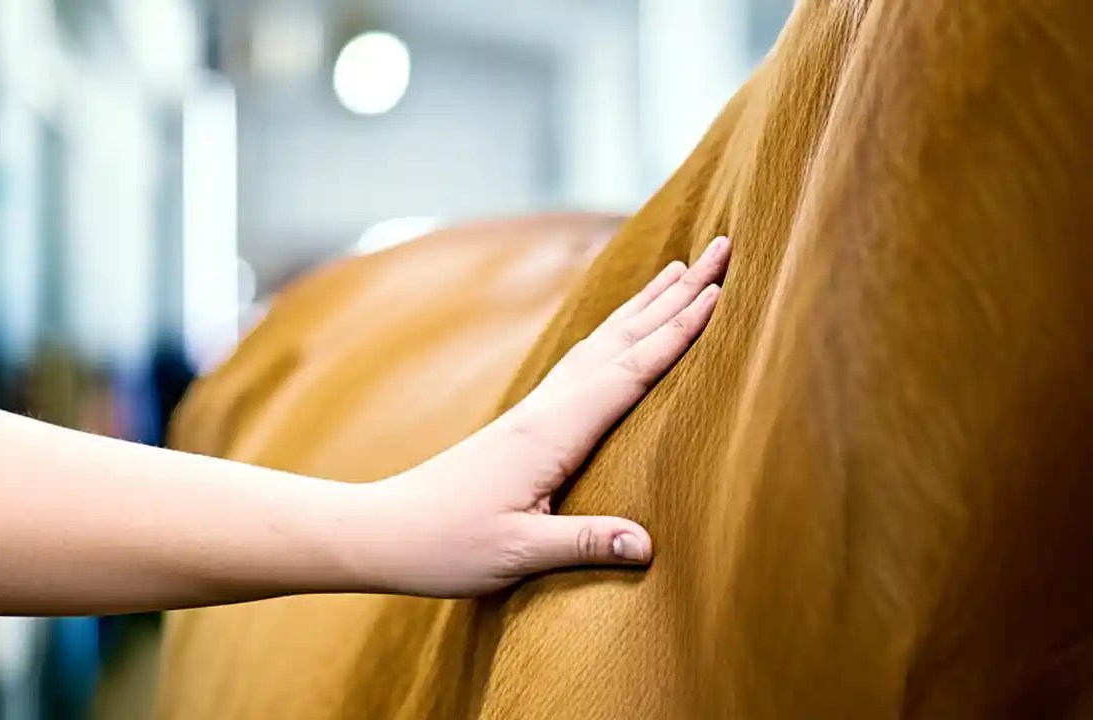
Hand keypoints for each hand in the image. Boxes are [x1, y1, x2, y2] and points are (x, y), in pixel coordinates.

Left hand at [364, 236, 731, 596]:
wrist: (385, 530)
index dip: (679, 334)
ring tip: (680, 268)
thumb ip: (583, 544)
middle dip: (677, 293)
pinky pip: (584, 359)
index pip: (629, 371)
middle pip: (623, 337)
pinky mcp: (528, 421)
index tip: (721, 294)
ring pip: (602, 341)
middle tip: (722, 248)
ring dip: (646, 303)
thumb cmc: (446, 545)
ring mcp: (535, 409)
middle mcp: (546, 407)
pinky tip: (621, 327)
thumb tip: (648, 545)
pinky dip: (614, 332)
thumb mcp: (517, 553)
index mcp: (551, 432)